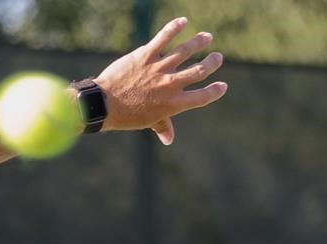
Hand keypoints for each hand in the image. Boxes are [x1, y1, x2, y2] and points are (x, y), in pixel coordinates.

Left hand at [95, 15, 228, 145]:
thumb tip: (169, 139)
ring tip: (206, 37)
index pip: (202, 97)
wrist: (103, 104)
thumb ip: (162, 126)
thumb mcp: (147, 122)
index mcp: (174, 103)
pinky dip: (174, 27)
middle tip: (217, 57)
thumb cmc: (126, 115)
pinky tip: (182, 21)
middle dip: (211, 63)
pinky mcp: (146, 55)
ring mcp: (159, 68)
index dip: (215, 92)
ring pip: (185, 51)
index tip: (223, 86)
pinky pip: (163, 37)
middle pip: (199, 70)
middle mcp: (170, 84)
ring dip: (198, 42)